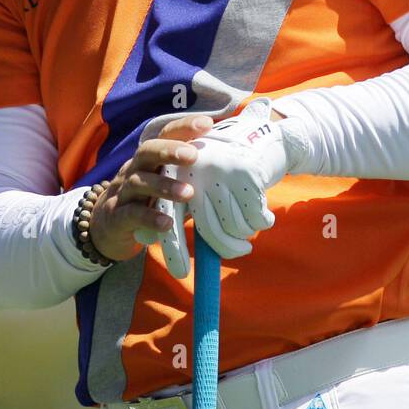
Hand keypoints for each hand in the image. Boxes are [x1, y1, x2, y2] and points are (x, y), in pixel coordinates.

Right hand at [86, 112, 214, 272]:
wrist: (106, 228)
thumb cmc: (147, 201)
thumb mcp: (166, 185)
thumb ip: (190, 180)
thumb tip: (229, 177)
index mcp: (150, 159)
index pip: (165, 135)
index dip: (183, 127)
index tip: (207, 123)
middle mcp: (134, 169)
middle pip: (147, 151)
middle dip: (169, 150)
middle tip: (193, 155)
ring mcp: (123, 192)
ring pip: (139, 182)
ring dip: (164, 186)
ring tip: (188, 194)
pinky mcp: (117, 216)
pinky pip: (131, 214)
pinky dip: (149, 217)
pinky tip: (166, 223)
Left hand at [145, 98, 301, 266]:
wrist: (263, 135)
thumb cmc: (226, 168)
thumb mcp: (197, 183)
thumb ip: (174, 208)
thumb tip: (144, 238)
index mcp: (178, 174)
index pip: (170, 217)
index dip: (173, 247)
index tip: (180, 274)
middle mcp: (195, 171)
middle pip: (208, 229)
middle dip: (228, 248)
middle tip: (241, 251)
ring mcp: (220, 171)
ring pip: (235, 226)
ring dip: (248, 230)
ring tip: (252, 216)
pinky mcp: (245, 173)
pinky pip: (255, 217)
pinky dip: (263, 220)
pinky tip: (264, 209)